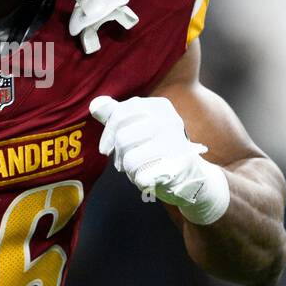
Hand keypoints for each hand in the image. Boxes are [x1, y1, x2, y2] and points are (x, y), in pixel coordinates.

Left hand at [89, 95, 229, 224]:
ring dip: (129, 169)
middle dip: (119, 155)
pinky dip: (140, 181)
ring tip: (139, 169)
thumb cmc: (158, 149)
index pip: (120, 114)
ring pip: (130, 159)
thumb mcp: (139, 127)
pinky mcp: (179, 167)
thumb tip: (95, 105)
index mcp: (160, 106)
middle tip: (124, 163)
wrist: (190, 175)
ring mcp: (176, 144)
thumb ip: (117, 115)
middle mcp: (170, 121)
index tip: (106, 149)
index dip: (108, 134)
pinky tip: (150, 177)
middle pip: (123, 138)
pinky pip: (142, 176)